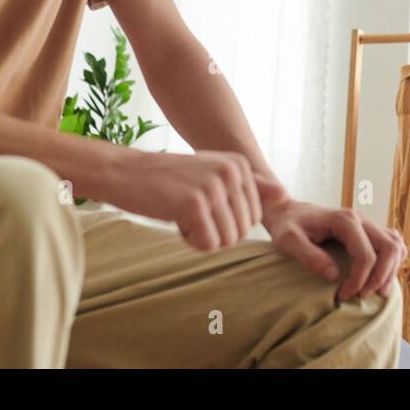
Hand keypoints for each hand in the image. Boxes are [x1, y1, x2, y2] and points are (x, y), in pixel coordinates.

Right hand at [106, 149, 268, 250]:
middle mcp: (231, 171)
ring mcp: (213, 186)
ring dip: (202, 238)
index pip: (253, 217)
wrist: (125, 172)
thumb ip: (249, 187)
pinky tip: (174, 219)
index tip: (201, 203)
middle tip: (189, 211)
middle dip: (216, 233)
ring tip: (182, 213)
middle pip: (242, 231)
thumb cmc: (169, 179)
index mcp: (239, 164)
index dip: (225, 222)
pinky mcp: (194, 204)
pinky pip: (207, 245)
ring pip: (226, 241)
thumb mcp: (212, 175)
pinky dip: (190, 242)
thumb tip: (285, 196)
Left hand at [257, 178, 405, 301]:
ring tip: (375, 291)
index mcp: (345, 221)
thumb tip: (333, 276)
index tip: (343, 296)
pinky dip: (392, 261)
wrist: (288, 211)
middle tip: (362, 296)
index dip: (359, 280)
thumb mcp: (288, 241)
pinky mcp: (367, 230)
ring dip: (391, 270)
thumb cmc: (287, 226)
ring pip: (396, 245)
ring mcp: (367, 223)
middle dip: (381, 277)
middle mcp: (361, 219)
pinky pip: (392, 243)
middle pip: (389, 248)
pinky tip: (380, 277)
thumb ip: (309, 256)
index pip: (366, 255)